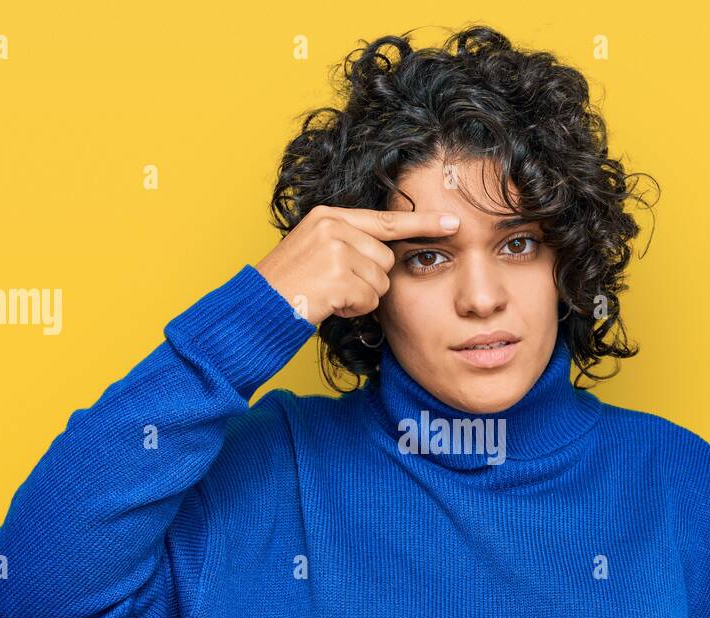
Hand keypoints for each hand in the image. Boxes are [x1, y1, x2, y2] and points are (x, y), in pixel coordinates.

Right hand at [255, 205, 460, 326]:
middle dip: (368, 280)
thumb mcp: (315, 251)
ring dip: (359, 297)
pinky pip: (368, 299)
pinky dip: (352, 309)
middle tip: (334, 287)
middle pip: (385, 259)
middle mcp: (333, 226)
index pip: (386, 220)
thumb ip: (348, 243)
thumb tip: (387, 255)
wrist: (256, 307)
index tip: (454, 222)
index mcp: (329, 216)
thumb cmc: (287, 286)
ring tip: (327, 295)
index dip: (423, 223)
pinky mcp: (337, 274)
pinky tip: (327, 304)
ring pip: (379, 282)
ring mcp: (334, 249)